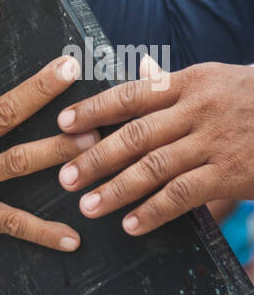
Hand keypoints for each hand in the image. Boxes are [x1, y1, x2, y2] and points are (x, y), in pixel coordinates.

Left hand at [55, 55, 253, 234]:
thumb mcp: (217, 80)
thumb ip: (177, 84)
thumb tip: (143, 70)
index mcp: (189, 82)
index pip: (131, 94)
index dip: (94, 109)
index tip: (63, 123)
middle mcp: (197, 109)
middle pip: (136, 134)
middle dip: (96, 156)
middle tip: (65, 175)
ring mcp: (214, 142)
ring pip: (154, 167)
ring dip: (117, 188)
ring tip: (89, 205)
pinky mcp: (231, 174)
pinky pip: (184, 195)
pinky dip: (154, 211)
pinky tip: (132, 224)